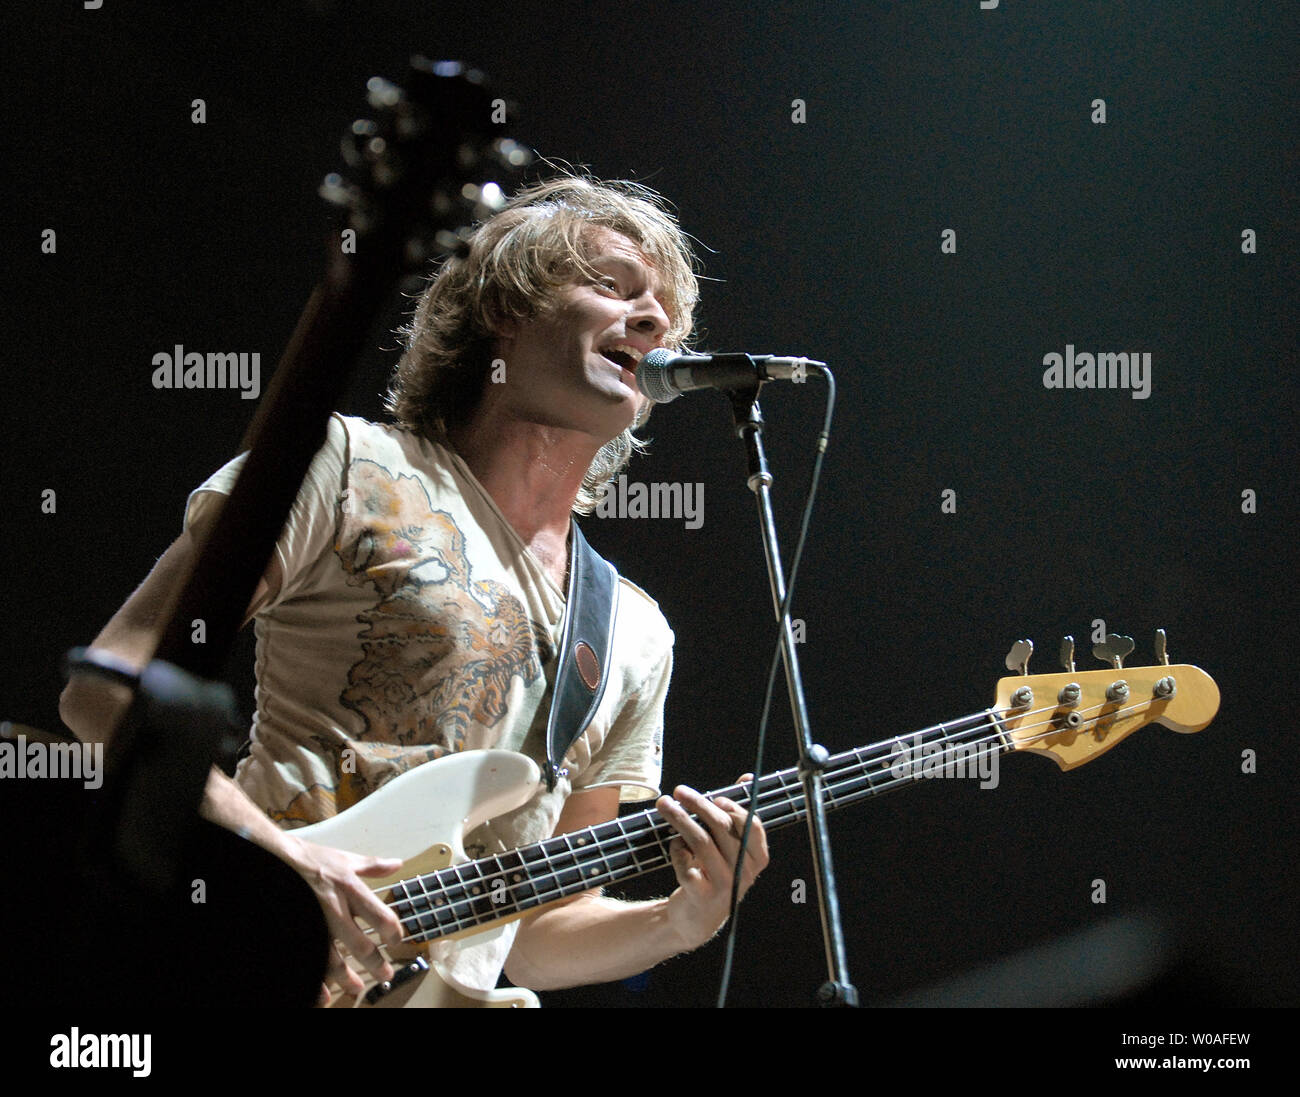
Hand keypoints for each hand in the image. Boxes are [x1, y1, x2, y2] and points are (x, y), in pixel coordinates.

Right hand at [279, 834, 404, 1005]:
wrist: (277, 859)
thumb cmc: (311, 861)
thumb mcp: (346, 859)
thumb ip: (373, 866)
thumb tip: (396, 864)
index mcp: (350, 890)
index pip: (380, 917)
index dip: (393, 932)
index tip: (397, 940)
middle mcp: (334, 909)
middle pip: (360, 945)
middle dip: (375, 963)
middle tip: (385, 974)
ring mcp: (315, 923)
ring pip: (333, 959)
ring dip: (346, 977)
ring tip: (356, 987)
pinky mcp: (300, 931)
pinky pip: (310, 959)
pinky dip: (316, 981)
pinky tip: (323, 993)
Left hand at [656, 774, 768, 949]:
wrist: (696, 918)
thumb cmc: (713, 872)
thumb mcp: (728, 846)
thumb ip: (735, 813)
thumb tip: (745, 778)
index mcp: (757, 858)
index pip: (752, 826)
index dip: (733, 807)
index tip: (714, 797)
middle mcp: (744, 872)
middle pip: (721, 828)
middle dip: (697, 804)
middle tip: (678, 791)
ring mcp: (724, 885)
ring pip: (701, 842)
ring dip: (679, 819)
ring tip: (663, 804)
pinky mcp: (702, 897)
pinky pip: (686, 864)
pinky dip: (677, 850)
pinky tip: (675, 846)